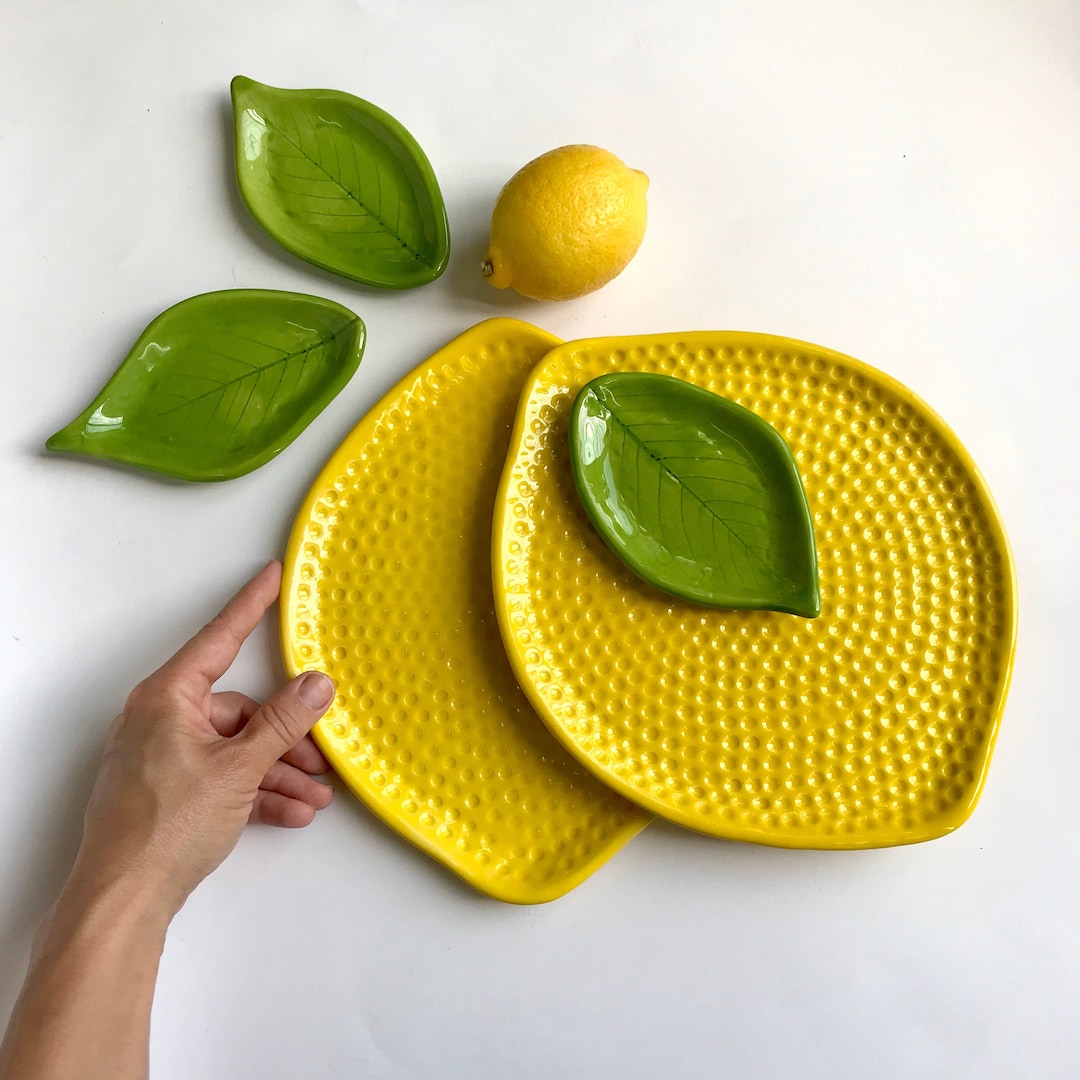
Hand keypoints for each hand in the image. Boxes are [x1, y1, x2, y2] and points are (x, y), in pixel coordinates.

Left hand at [67, 560, 334, 917]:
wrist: (123, 899)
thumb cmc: (164, 827)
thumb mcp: (239, 768)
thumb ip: (283, 722)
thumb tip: (316, 683)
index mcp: (168, 698)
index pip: (219, 638)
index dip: (251, 605)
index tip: (271, 577)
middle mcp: (160, 720)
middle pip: (238, 709)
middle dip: (285, 734)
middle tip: (322, 750)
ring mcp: (162, 757)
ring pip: (235, 749)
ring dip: (278, 770)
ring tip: (314, 794)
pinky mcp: (167, 790)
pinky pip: (222, 777)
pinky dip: (256, 791)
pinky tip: (291, 810)